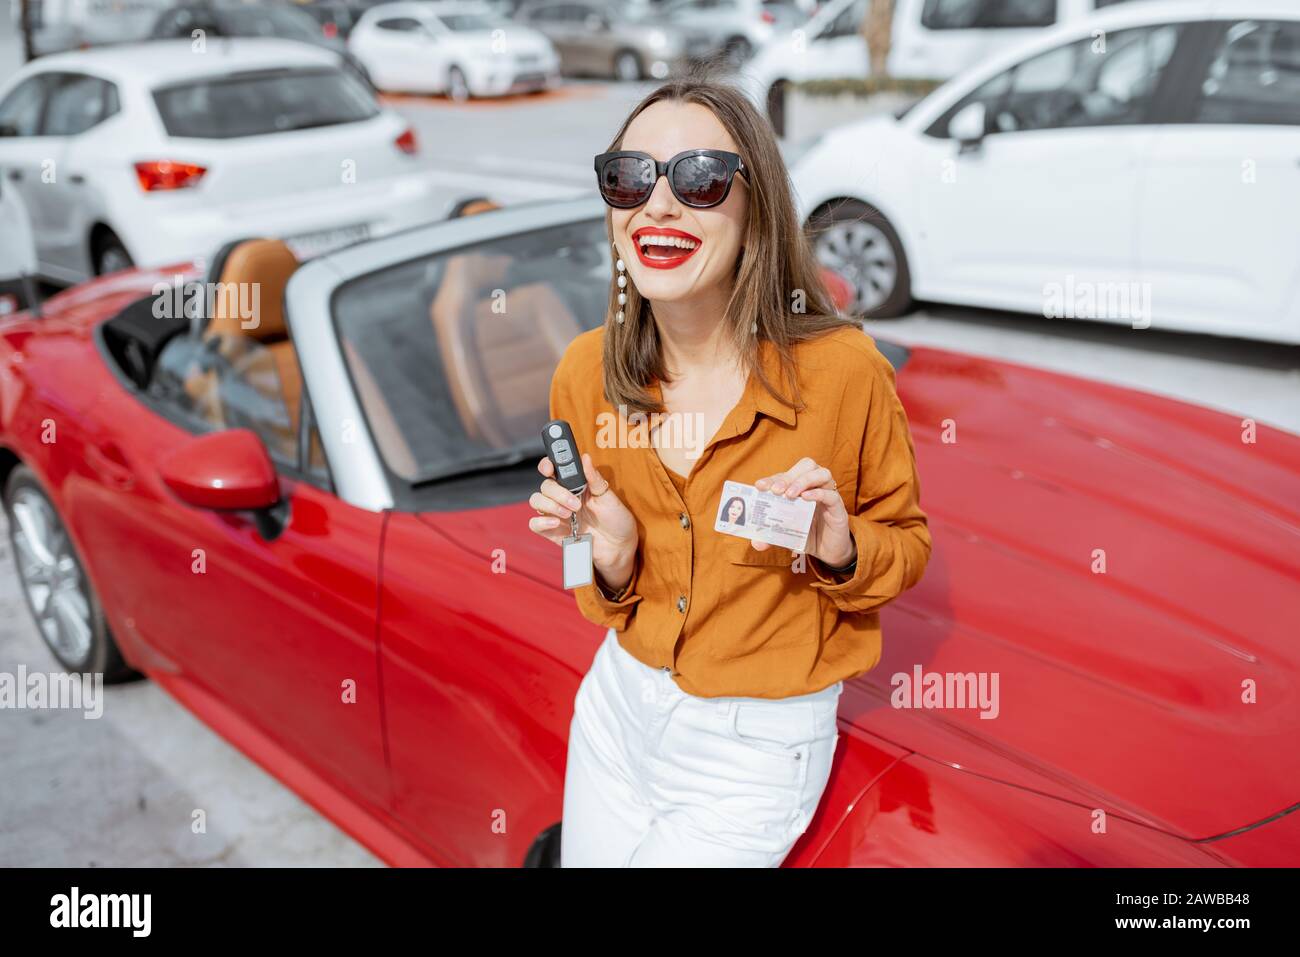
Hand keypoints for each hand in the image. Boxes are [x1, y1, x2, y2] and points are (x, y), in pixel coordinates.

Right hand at [529, 451, 638, 589]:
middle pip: (545, 486)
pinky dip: (541, 522)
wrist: (619, 547)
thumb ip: (594, 479)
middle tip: (576, 504)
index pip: (553, 469)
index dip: (547, 465)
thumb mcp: (609, 497)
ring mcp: (557, 514)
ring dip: (550, 505)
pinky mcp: (553, 532)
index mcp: (575, 485)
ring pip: (536, 501)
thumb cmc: (617, 519)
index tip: (550, 468)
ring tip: (569, 514)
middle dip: (558, 493)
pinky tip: (556, 523)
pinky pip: (534, 524)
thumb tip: (585, 458)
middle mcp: (563, 497)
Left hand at [754, 456, 854, 567]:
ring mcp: (829, 495)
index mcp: (800, 488)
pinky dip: (818, 493)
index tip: (759, 486)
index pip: (786, 475)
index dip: (773, 478)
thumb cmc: (807, 536)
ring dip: (803, 481)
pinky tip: (806, 498)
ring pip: (822, 473)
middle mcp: (815, 486)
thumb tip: (756, 543)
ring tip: (790, 494)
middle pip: (807, 466)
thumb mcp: (785, 534)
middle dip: (789, 476)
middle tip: (776, 490)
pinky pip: (831, 495)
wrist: (828, 552)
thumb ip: (771, 535)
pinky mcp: (838, 508)